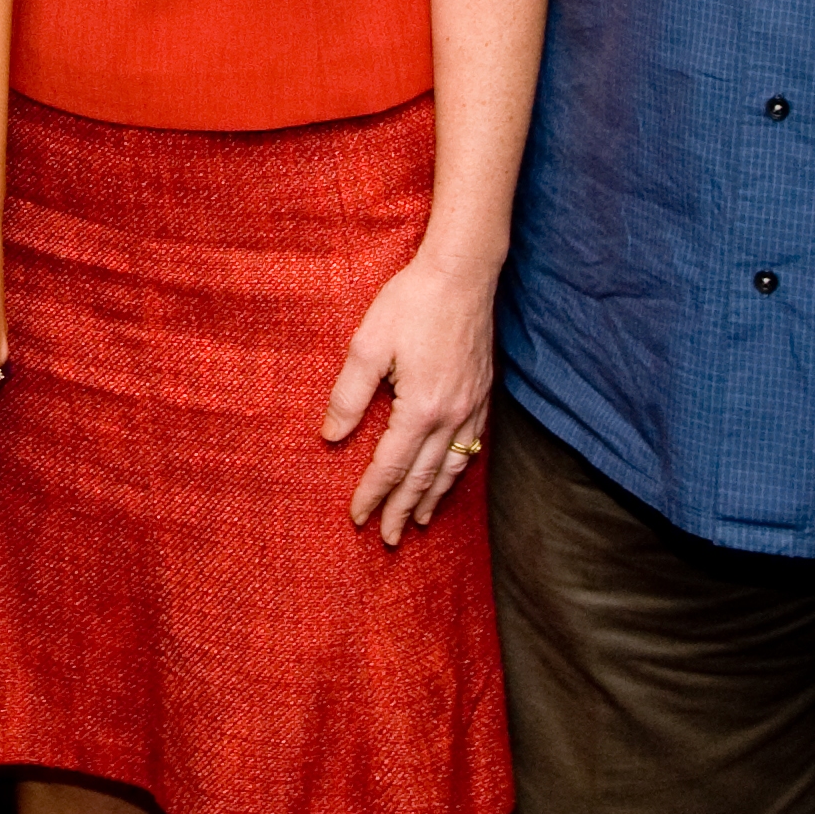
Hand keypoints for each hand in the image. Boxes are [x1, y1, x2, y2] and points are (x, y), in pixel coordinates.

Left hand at [325, 247, 498, 544]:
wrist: (463, 274)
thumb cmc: (411, 303)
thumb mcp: (368, 345)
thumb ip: (349, 395)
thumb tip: (332, 436)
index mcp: (421, 408)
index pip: (391, 465)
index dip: (372, 494)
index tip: (356, 516)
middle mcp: (451, 416)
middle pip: (423, 477)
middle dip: (402, 509)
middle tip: (386, 538)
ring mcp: (472, 406)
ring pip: (451, 468)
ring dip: (432, 498)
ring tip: (417, 521)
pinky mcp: (482, 394)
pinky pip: (471, 447)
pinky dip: (457, 471)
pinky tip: (448, 476)